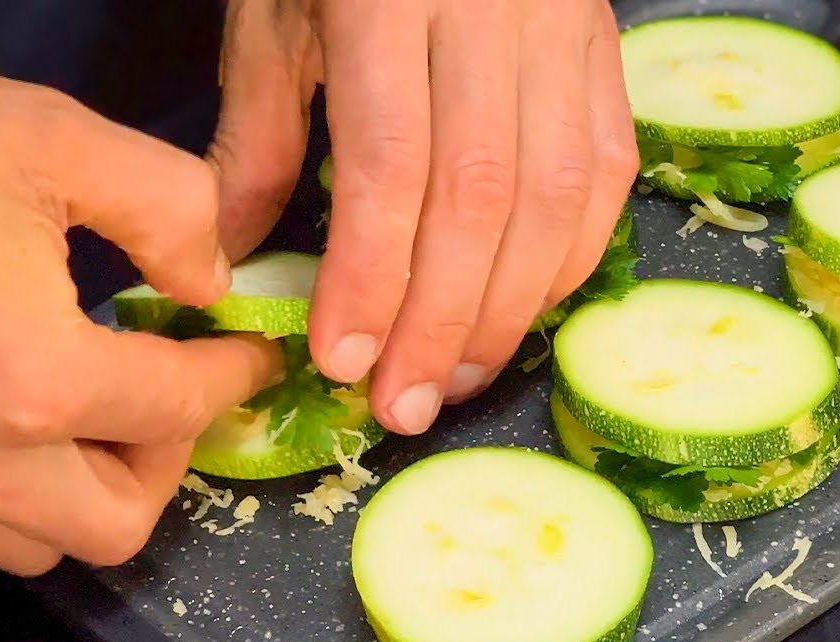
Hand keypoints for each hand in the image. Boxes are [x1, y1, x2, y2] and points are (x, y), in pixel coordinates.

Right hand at [0, 66, 283, 576]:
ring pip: (37, 542)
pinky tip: (10, 411)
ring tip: (88, 402)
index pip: (178, 409)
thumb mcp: (47, 141)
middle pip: (115, 522)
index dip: (232, 376)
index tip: (249, 355)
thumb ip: (166, 207)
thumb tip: (206, 283)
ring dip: (85, 485)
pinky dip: (14, 489)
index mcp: (30, 379)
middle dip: (161, 457)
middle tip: (164, 388)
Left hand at [210, 0, 638, 434]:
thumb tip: (233, 258)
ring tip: (464, 376)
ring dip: (512, 307)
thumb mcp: (278, 11)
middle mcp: (497, 15)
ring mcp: (565, 33)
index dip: (372, 277)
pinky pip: (605, 174)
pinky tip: (528, 308)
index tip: (343, 360)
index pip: (392, 165)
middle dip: (443, 319)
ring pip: (557, 199)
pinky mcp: (606, 55)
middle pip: (483, 199)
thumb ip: (261, 133)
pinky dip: (571, 256)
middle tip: (407, 404)